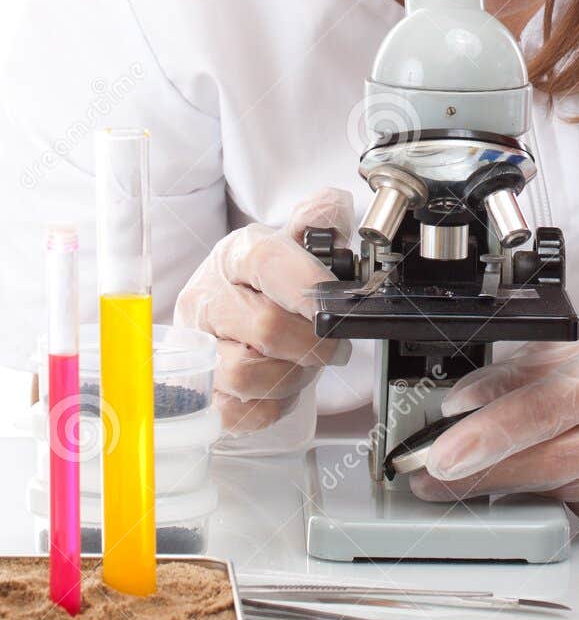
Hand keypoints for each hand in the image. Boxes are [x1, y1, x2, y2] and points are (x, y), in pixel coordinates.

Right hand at [173, 189, 350, 432]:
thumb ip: (320, 221)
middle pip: (264, 327)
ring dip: (292, 376)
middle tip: (336, 345)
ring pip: (246, 374)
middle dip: (314, 343)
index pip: (267, 263)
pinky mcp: (200, 389)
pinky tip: (284, 385)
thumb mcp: (294, 240)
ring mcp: (199, 345)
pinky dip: (273, 404)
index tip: (338, 305)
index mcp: (235, 255)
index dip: (308, 286)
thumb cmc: (266, 279)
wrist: (228, 308)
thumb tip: (333, 208)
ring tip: (307, 365)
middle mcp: (208, 298)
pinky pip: (238, 410)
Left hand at [409, 308, 578, 521]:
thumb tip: (464, 401)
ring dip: (492, 483)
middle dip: (475, 470)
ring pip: (546, 488)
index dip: (492, 430)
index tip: (445, 447)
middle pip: (540, 460)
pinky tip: (509, 476)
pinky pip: (562, 501)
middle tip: (424, 472)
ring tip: (453, 473)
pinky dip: (528, 490)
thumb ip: (519, 371)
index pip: (545, 409)